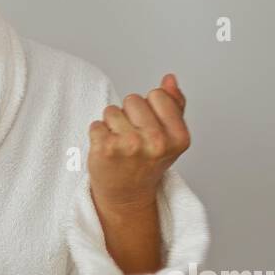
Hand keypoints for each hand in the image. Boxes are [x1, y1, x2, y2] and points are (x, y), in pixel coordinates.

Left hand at [87, 73, 190, 215]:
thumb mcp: (170, 136)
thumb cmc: (147, 162)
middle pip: (133, 99)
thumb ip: (174, 105)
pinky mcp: (106, 150)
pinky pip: (96, 124)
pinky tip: (107, 151)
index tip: (150, 129)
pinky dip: (98, 135)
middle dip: (129, 115)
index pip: (157, 95)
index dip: (150, 109)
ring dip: (112, 125)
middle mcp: (157, 142)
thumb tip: (170, 78)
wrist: (127, 196)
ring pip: (112, 110)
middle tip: (133, 140)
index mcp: (178, 136)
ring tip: (120, 146)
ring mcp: (131, 146)